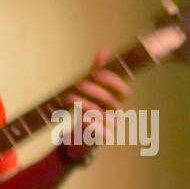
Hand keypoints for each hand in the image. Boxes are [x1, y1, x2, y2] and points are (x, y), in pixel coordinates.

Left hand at [58, 47, 133, 164]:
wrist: (82, 136)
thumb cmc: (88, 109)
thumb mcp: (90, 89)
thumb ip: (97, 72)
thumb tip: (104, 50)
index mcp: (116, 98)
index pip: (120, 87)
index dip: (110, 79)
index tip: (94, 73)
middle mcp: (116, 112)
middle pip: (109, 99)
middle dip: (93, 90)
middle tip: (78, 84)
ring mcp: (110, 125)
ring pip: (101, 113)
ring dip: (85, 104)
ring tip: (69, 98)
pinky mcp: (102, 138)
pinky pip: (102, 132)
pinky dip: (93, 125)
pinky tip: (83, 120)